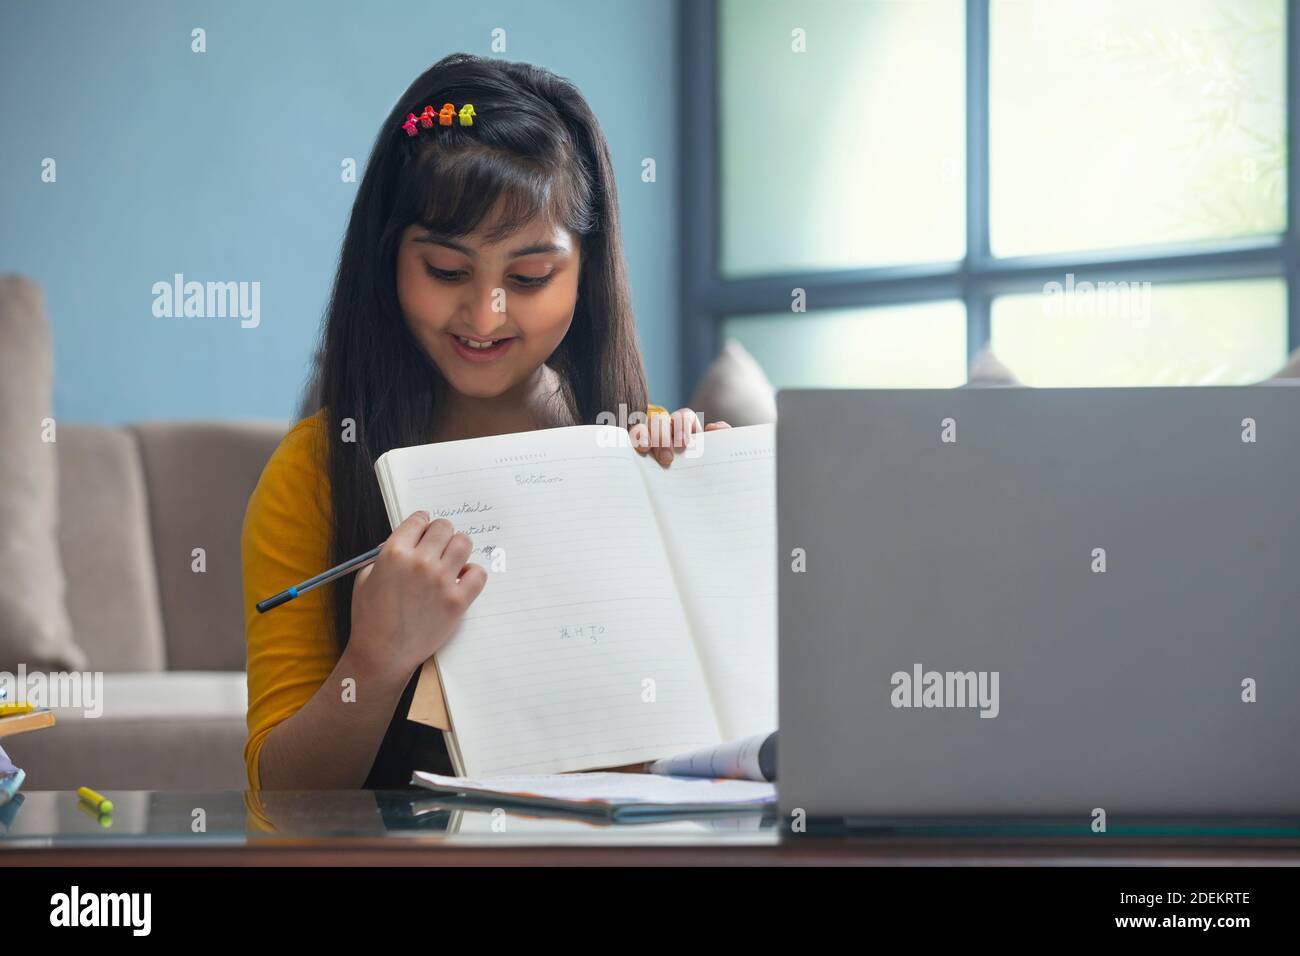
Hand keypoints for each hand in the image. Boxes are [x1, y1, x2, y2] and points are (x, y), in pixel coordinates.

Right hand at [347, 512, 486, 678]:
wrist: (381, 654)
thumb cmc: (369, 618)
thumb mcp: (364, 578)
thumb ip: (384, 554)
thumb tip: (407, 540)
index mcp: (394, 553)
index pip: (419, 520)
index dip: (421, 524)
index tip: (424, 530)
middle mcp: (419, 563)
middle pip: (444, 527)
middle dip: (440, 534)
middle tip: (437, 547)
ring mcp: (441, 581)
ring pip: (464, 543)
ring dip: (458, 549)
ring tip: (451, 562)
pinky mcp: (457, 601)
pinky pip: (478, 573)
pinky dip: (472, 573)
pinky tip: (460, 580)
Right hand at [629, 406, 730, 467]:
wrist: (694, 494)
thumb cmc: (706, 473)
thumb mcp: (719, 456)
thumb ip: (723, 440)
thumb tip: (713, 427)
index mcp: (688, 431)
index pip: (683, 417)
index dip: (682, 426)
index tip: (683, 444)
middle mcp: (668, 431)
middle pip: (661, 421)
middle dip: (663, 437)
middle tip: (667, 458)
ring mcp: (650, 439)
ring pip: (644, 427)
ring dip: (645, 436)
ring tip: (645, 452)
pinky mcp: (638, 450)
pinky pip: (632, 439)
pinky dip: (633, 439)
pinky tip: (635, 450)